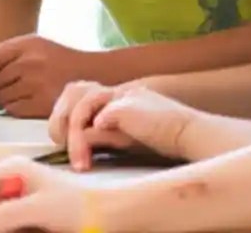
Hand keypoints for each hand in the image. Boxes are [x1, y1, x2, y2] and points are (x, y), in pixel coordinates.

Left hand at [0, 36, 101, 117]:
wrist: (96, 75)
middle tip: (13, 89)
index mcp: (27, 43)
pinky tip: (30, 104)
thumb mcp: (37, 46)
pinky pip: (12, 110)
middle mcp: (29, 61)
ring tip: (23, 95)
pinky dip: (17, 110)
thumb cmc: (61, 62)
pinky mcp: (40, 103)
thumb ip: (9, 54)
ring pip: (0, 97)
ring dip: (6, 101)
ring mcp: (35, 83)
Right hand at [0, 157, 94, 232]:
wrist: (103, 214)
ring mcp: (11, 196)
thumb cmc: (78, 206)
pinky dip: (1, 229)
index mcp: (11, 169)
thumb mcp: (41, 208)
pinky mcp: (18, 212)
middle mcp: (7, 180)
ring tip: (18, 229)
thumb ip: (7, 213)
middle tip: (1, 230)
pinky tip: (23, 230)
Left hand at [48, 83, 194, 170]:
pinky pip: (101, 115)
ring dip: (74, 133)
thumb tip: (80, 140)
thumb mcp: (124, 138)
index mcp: (115, 95)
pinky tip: (90, 157)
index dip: (63, 114)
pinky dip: (90, 136)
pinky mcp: (129, 106)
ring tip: (79, 160)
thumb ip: (103, 134)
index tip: (63, 142)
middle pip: (74, 90)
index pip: (78, 93)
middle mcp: (117, 90)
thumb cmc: (162, 140)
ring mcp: (124, 95)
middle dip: (59, 119)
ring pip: (82, 101)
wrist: (190, 134)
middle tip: (61, 147)